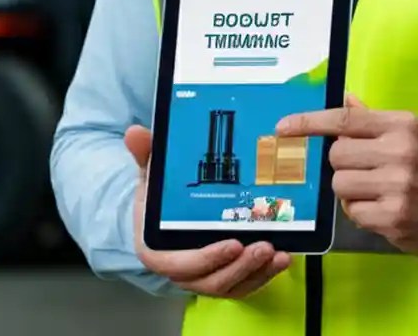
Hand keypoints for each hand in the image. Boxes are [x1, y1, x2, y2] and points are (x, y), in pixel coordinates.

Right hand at [124, 126, 291, 297]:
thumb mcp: (150, 174)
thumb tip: (135, 132)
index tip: (233, 244)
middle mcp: (180, 272)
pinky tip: (282, 258)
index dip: (206, 259)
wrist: (166, 214)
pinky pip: (245, 285)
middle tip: (264, 246)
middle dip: (239, 266)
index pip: (178, 265)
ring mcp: (204, 278)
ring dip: (256, 272)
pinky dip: (264, 275)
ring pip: (231, 286)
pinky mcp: (225, 278)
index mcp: (156, 251)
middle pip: (211, 281)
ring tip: (277, 252)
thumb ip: (145, 155)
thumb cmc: (159, 197)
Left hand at [276, 95, 417, 259]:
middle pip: (336, 155)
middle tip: (367, 171)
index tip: (283, 127)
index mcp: (401, 125)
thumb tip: (345, 96)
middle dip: (344, 165)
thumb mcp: (411, 135)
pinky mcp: (393, 216)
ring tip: (375, 192)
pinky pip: (352, 211)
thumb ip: (373, 120)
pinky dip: (361, 213)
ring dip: (350, 191)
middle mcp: (399, 151)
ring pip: (339, 184)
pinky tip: (383, 210)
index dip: (309, 123)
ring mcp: (397, 186)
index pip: (344, 119)